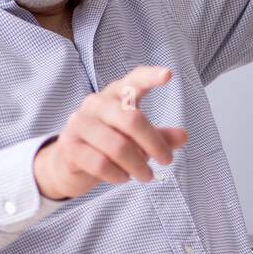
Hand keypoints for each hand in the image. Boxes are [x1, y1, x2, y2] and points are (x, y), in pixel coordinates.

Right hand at [33, 65, 188, 200]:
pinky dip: (118, 174)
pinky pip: (100, 163)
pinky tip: (124, 178)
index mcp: (115, 94)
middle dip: (154, 144)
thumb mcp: (136, 138)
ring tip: (147, 176)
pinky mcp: (69, 146)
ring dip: (138, 165)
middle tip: (167, 162)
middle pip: (132, 120)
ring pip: (118, 146)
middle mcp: (95, 103)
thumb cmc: (109, 143)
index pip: (133, 81)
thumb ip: (159, 136)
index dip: (150, 77)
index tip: (168, 75)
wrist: (69, 163)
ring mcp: (79, 123)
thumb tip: (183, 136)